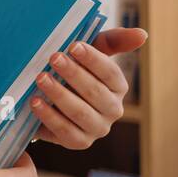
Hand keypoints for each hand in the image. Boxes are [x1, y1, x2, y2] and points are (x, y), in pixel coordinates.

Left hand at [29, 27, 146, 149]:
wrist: (51, 102)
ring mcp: (97, 128)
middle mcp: (113, 109)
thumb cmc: (73, 71)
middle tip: (53, 58)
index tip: (73, 46)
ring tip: (40, 78)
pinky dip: (49, 116)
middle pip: (94, 92)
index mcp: (118, 87)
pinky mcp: (80, 142)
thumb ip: (114, 41)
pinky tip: (35, 101)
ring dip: (59, 94)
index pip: (110, 72)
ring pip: (80, 112)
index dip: (92, 59)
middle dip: (72, 73)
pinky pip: (65, 130)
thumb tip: (142, 34)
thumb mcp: (90, 53)